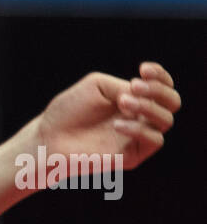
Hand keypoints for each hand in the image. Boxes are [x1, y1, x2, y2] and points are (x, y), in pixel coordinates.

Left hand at [36, 62, 180, 172]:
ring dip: (148, 106)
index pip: (162, 86)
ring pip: (165, 120)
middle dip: (159, 90)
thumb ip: (122, 86)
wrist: (50, 136)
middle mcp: (140, 116)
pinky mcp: (133, 155)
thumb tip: (142, 95)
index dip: (160, 75)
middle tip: (136, 85)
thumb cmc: (70, 109)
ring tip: (123, 102)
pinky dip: (138, 129)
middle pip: (172, 102)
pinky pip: (153, 140)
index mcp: (133, 97)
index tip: (143, 68)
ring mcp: (138, 136)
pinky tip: (117, 124)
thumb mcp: (97, 86)